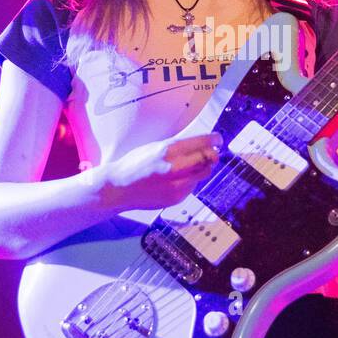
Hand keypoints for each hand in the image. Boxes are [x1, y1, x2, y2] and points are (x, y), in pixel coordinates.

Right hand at [96, 132, 222, 212]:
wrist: (119, 188)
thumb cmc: (134, 165)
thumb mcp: (154, 147)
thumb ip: (176, 146)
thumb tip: (199, 143)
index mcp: (168, 150)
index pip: (201, 143)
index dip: (214, 140)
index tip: (218, 139)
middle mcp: (175, 167)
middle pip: (207, 159)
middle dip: (212, 154)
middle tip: (213, 152)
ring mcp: (177, 185)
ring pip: (203, 173)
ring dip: (203, 167)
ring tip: (194, 164)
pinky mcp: (176, 198)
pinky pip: (192, 186)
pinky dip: (190, 180)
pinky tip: (178, 179)